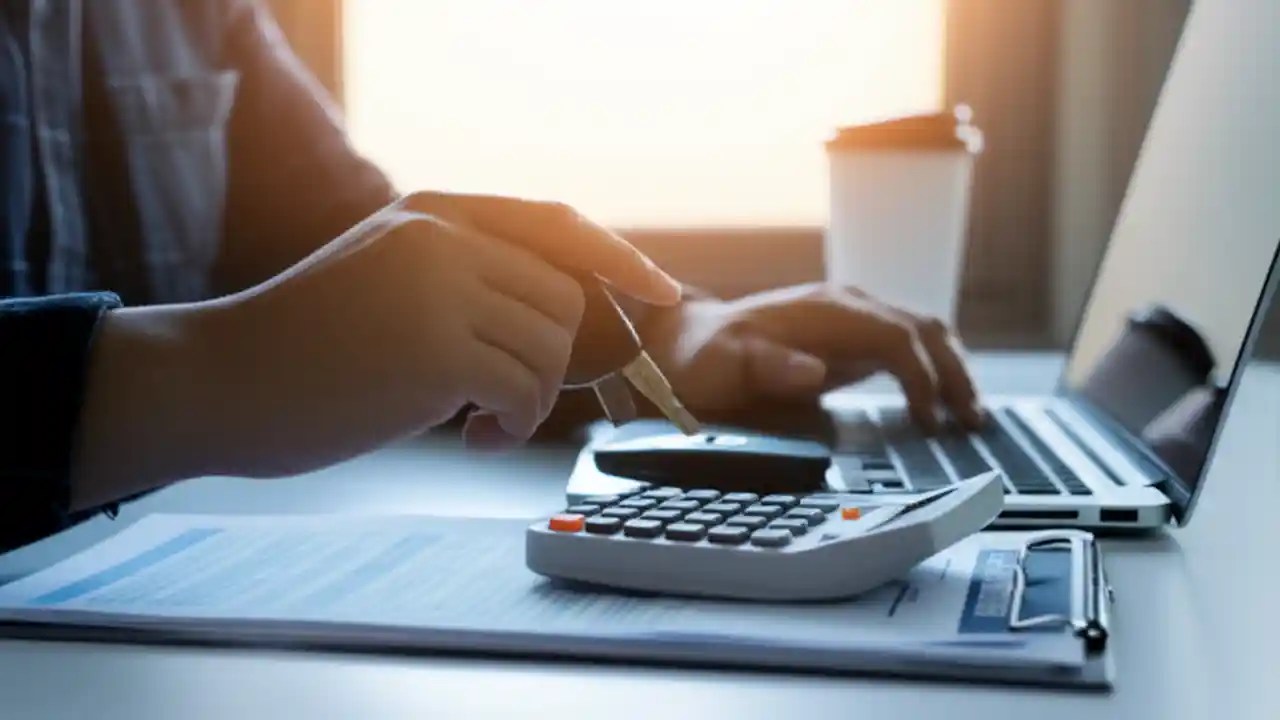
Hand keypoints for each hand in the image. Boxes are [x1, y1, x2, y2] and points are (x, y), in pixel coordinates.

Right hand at [72, 193, 678, 506]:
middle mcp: (443, 237)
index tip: (662, 294)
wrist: (221, 380)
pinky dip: (514, 426)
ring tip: (483, 423)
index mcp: (434, 211)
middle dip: (556, 361)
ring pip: (551, 348)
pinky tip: (472, 438)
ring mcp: (440, 289)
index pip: (557, 223)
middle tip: (512, 402)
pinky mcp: (435, 350)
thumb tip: (559, 320)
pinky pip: (525, 391)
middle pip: (565, 299)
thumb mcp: (387, 276)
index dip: (620, 259)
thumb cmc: (304, 346)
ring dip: (532, 401)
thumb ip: (462, 277)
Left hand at [640, 283, 982, 429]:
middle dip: (955, 373)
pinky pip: (906, 348)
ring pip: (922, 334)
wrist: (685, 342)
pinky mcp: (849, 339)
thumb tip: (815, 371)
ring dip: (951, 371)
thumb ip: (766, 367)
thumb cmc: (703, 357)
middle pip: (923, 329)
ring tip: (969, 418)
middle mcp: (847, 308)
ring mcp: (851, 320)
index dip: (920, 377)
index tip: (928, 421)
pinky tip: (940, 405)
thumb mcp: (723, 366)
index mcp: (826, 313)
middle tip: (973, 423)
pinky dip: (932, 372)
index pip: (896, 336)